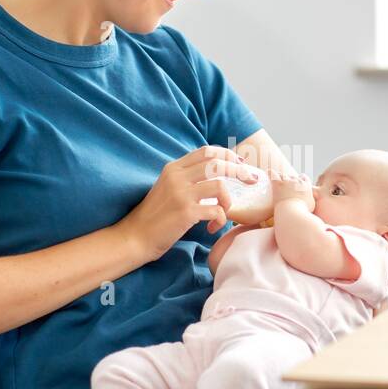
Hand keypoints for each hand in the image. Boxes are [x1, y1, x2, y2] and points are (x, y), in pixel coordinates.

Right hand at [117, 145, 261, 260]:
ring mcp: (181, 194)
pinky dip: (220, 219)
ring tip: (223, 212)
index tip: (240, 163)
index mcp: (173, 168)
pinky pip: (216, 210)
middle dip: (240, 169)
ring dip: (229, 200)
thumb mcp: (167, 188)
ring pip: (220, 186)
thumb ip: (186, 178)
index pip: (206, 151)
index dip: (227, 154)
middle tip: (252, 179)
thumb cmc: (154, 216)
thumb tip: (213, 174)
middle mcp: (177, 177)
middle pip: (218, 163)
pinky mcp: (185, 212)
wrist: (135, 237)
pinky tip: (211, 227)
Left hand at [269, 170, 314, 213]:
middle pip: (293, 177)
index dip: (301, 179)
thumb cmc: (302, 211)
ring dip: (281, 177)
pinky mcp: (278, 184)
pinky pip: (273, 174)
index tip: (298, 181)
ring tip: (278, 179)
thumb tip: (309, 199)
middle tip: (286, 186)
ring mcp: (287, 181)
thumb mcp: (311, 205)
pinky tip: (267, 171)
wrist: (293, 212)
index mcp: (306, 186)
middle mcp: (297, 181)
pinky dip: (270, 172)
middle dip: (290, 180)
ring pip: (284, 175)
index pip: (304, 178)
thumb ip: (310, 199)